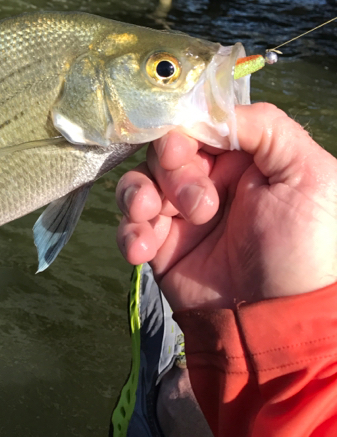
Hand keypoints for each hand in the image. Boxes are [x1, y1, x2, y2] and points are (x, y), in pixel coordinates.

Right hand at [116, 103, 336, 310]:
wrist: (274, 326)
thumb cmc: (300, 248)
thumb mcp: (308, 176)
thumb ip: (265, 126)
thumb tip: (211, 109)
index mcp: (243, 157)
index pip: (199, 124)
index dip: (184, 130)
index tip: (182, 150)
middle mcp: (210, 178)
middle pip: (165, 149)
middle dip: (172, 171)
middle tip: (197, 204)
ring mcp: (181, 212)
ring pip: (140, 180)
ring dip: (140, 195)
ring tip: (156, 219)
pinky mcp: (160, 243)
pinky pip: (128, 223)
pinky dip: (129, 230)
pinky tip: (143, 248)